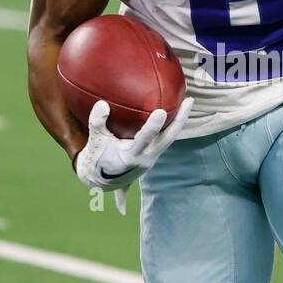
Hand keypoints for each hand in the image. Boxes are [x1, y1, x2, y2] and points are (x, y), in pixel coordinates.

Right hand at [74, 96, 192, 212]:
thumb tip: (102, 104)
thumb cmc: (96, 158)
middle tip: (189, 100)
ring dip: (179, 121)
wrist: (100, 181)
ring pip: (169, 138)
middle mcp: (146, 158)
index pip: (144, 140)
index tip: (161, 111)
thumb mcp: (94, 142)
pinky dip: (171, 126)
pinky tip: (179, 110)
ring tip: (187, 101)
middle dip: (180, 119)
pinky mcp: (152, 155)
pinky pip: (165, 138)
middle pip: (168, 138)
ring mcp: (152, 158)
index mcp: (131, 157)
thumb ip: (96, 123)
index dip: (153, 127)